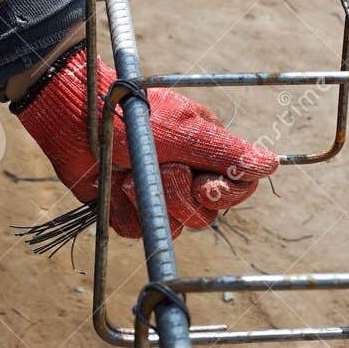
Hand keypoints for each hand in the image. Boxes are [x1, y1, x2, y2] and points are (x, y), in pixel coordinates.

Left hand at [13, 47, 278, 237]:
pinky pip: (139, 232)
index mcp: (207, 153)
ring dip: (149, 199)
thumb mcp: (186, 131)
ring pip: (173, 229)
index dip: (224, 195)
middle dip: (178, 194)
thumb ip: (228, 152)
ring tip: (131, 171)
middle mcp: (186, 176)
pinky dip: (126, 210)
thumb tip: (270, 165)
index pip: (238, 188)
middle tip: (161, 166)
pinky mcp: (129, 208)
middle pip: (204, 215)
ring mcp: (156, 194)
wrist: (77, 119)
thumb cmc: (134, 115)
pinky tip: (116, 186)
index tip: (203, 186)